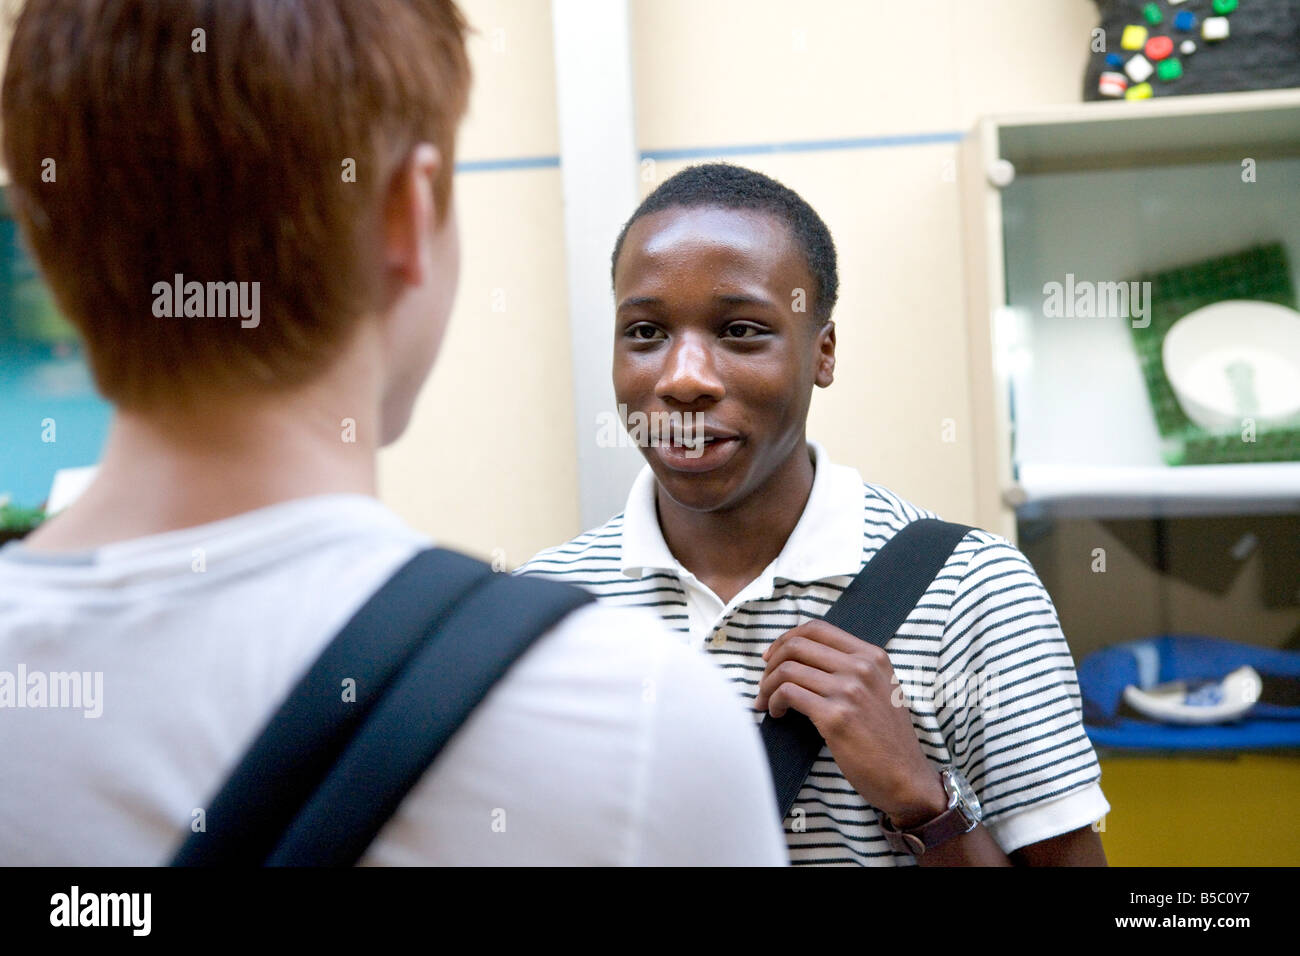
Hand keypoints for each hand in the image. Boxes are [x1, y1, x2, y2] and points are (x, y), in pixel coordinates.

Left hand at [755, 619, 947, 826]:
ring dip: (767, 686)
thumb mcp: (881, 689)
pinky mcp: (836, 717)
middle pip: (797, 646)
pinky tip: (776, 713)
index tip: (772, 656)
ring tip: (766, 702)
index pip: (817, 629)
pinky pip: (788, 694)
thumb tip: (802, 658)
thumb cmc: (886, 739)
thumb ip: (851, 669)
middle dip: (771, 663)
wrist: (905, 778)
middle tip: (764, 682)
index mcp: (872, 656)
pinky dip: (773, 701)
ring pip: (788, 670)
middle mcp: (862, 668)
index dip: (786, 639)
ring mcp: (850, 691)